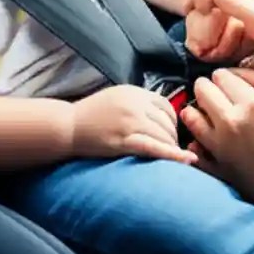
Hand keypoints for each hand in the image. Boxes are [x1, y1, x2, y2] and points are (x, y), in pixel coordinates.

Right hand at [70, 85, 197, 163]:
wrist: (67, 126)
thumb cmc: (90, 114)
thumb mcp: (116, 97)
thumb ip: (138, 102)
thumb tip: (160, 115)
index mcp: (134, 92)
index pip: (166, 105)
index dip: (172, 121)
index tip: (169, 133)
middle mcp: (135, 104)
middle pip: (167, 122)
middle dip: (173, 138)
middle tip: (171, 150)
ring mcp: (129, 122)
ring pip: (164, 135)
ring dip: (172, 148)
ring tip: (172, 159)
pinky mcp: (123, 140)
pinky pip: (154, 147)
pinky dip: (172, 155)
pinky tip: (186, 160)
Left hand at [181, 69, 253, 234]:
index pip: (225, 77)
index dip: (227, 76)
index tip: (229, 79)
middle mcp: (233, 123)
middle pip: (204, 91)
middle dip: (208, 88)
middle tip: (214, 90)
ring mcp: (222, 150)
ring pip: (191, 118)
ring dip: (198, 111)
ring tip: (206, 112)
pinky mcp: (221, 174)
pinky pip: (195, 152)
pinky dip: (196, 144)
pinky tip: (204, 144)